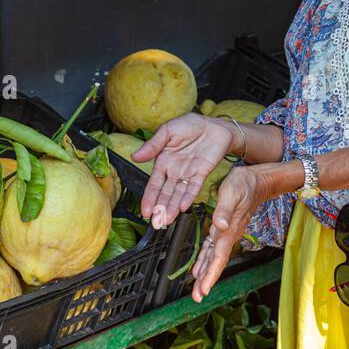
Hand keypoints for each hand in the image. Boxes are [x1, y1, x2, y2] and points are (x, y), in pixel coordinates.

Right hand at [133, 113, 237, 227]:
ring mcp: (188, 173)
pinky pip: (194, 187)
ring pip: (178, 194)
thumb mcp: (167, 131)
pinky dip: (188, 197)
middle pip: (165, 193)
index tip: (145, 212)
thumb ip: (152, 145)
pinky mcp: (202, 173)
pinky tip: (183, 207)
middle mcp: (174, 171)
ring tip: (167, 220)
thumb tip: (135, 156)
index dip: (149, 198)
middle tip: (155, 223)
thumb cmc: (189, 125)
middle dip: (160, 208)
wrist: (214, 125)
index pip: (154, 184)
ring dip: (172, 207)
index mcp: (163, 162)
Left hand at [191, 166, 266, 302]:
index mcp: (229, 230)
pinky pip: (213, 248)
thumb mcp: (233, 192)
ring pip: (214, 257)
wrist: (260, 180)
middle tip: (197, 297)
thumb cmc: (246, 183)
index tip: (203, 289)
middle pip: (216, 262)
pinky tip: (200, 266)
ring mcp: (227, 232)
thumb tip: (219, 226)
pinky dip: (206, 259)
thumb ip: (225, 210)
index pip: (218, 256)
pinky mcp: (225, 227)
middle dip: (207, 280)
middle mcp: (228, 234)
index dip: (210, 274)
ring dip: (205, 273)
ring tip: (197, 288)